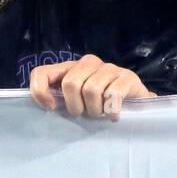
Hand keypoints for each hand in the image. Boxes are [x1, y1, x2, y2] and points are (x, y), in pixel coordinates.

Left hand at [30, 55, 152, 119]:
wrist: (136, 103)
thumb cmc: (101, 104)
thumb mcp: (77, 102)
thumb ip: (60, 100)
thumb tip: (47, 105)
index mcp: (70, 68)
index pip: (42, 72)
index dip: (40, 91)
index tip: (51, 108)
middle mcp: (88, 63)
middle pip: (70, 84)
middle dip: (76, 107)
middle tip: (86, 113)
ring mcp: (109, 67)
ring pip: (91, 90)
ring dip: (95, 110)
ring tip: (101, 113)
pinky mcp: (127, 76)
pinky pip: (112, 95)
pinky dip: (111, 110)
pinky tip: (114, 115)